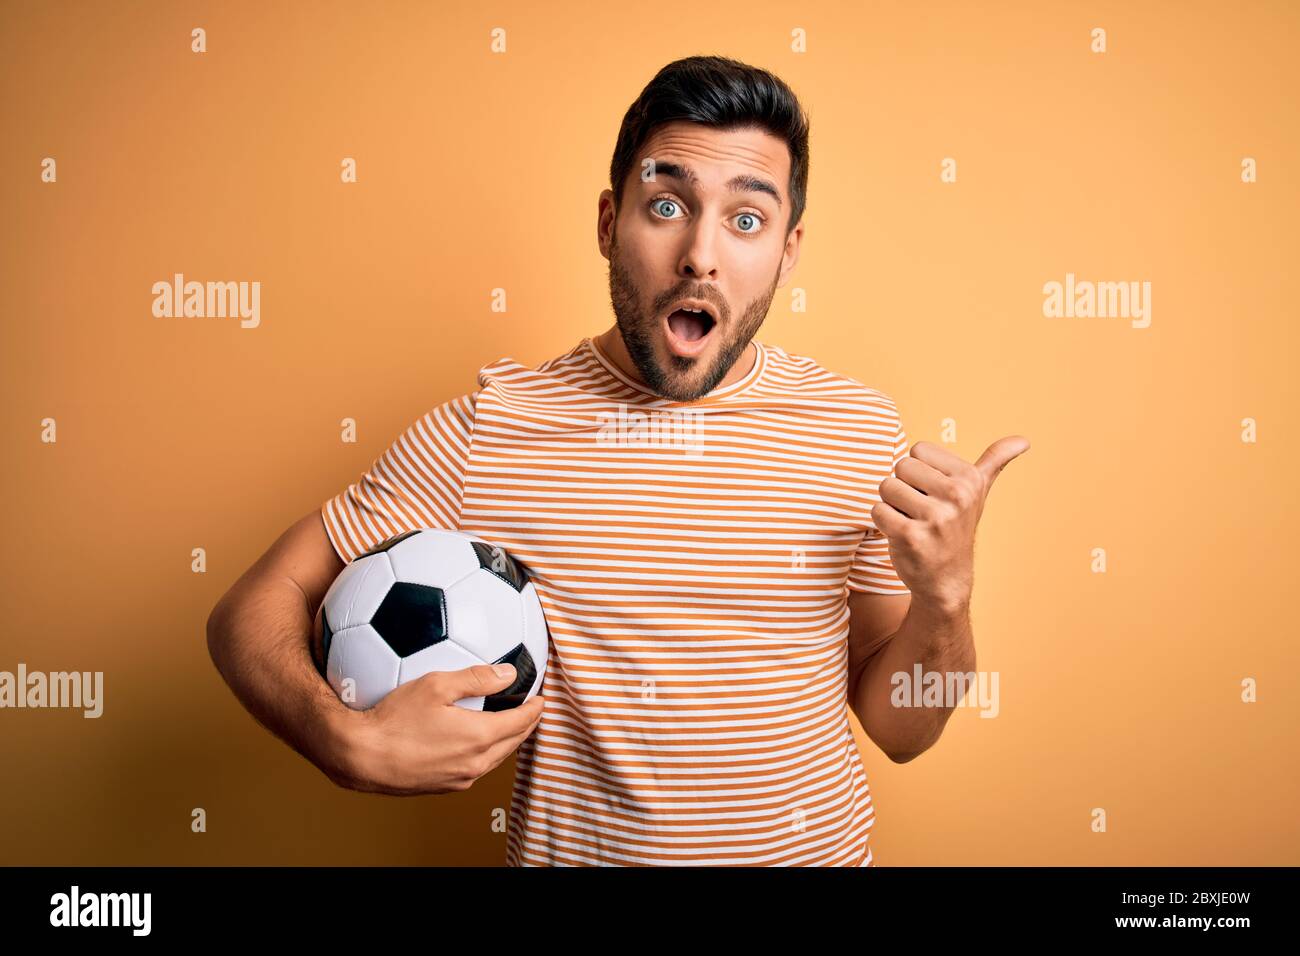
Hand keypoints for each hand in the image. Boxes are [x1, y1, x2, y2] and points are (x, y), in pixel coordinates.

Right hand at [326, 663, 544, 794]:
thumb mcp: (435, 685)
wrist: (360, 757)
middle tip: (531, 709)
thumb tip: (509, 673)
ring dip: (507, 740)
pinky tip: (474, 740)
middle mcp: (475, 764)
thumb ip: (476, 678)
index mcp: (479, 738)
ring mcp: (460, 779)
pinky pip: (475, 768)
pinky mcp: (444, 787)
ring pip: (496, 758)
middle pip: (514, 743)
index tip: (542, 696)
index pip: (522, 722)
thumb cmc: (393, 718)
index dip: (535, 707)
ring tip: (509, 723)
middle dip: (527, 724)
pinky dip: (485, 752)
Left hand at [870, 435, 1029, 612]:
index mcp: (970, 478)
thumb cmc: (957, 527)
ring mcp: (935, 517)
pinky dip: (882, 522)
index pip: (918, 450)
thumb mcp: (979, 492)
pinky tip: (902, 536)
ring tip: (912, 522)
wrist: (947, 579)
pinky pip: (877, 510)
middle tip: (920, 510)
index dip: (919, 471)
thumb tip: (1024, 440)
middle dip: (903, 487)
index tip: (933, 493)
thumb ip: (995, 461)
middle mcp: (957, 495)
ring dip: (891, 505)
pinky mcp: (911, 536)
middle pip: (900, 466)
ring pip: (886, 486)